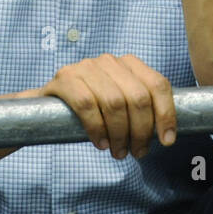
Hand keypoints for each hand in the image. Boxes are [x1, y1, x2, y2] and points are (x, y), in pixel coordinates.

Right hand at [39, 53, 176, 159]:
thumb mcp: (120, 103)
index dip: (166, 114)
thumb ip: (141, 110)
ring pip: (115, 102)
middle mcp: (110, 61)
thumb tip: (168, 136)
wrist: (44, 107)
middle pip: (138, 97)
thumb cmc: (92, 108)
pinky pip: (87, 105)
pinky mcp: (65, 78)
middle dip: (141, 131)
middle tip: (137, 152)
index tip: (167, 140)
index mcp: (129, 63)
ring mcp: (86, 66)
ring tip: (119, 152)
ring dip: (120, 134)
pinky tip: (101, 143)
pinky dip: (98, 129)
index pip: (158, 84)